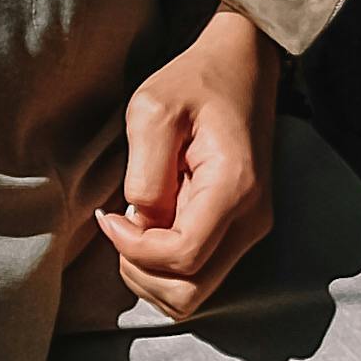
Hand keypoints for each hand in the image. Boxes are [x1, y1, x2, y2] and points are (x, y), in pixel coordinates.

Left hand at [73, 3, 279, 326]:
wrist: (242, 66)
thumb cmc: (195, 81)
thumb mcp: (152, 110)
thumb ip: (145, 172)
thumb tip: (142, 222)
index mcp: (234, 190)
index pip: (181, 258)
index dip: (133, 249)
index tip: (109, 216)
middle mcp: (251, 220)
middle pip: (189, 294)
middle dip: (141, 272)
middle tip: (119, 228)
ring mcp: (250, 229)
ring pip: (193, 294)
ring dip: (151, 274)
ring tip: (133, 226)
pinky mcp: (240, 230)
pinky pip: (199, 274)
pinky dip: (165, 265)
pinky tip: (150, 226)